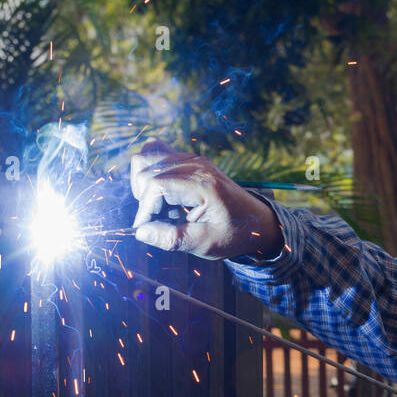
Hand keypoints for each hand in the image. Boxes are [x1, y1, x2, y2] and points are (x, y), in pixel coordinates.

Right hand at [129, 139, 281, 258]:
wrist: (256, 221)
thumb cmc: (233, 234)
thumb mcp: (204, 243)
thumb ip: (172, 239)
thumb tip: (141, 232)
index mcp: (203, 184)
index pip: (156, 185)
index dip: (144, 209)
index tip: (145, 230)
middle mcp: (196, 165)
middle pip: (146, 168)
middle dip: (144, 198)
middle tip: (159, 221)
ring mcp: (192, 159)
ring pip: (147, 156)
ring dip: (144, 184)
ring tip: (159, 207)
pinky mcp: (189, 160)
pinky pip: (157, 153)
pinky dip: (151, 173)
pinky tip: (163, 195)